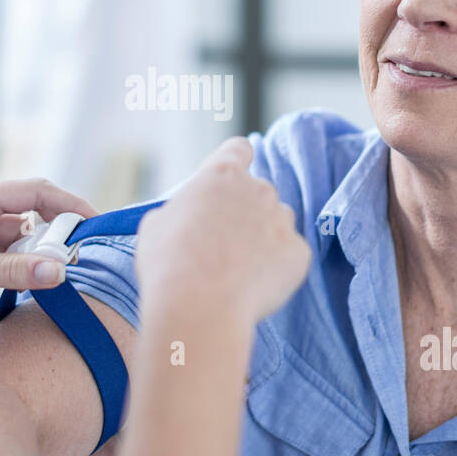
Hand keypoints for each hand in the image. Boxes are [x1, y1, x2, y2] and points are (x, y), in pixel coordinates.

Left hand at [0, 178, 97, 342]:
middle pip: (29, 213)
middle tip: (73, 262)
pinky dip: (14, 264)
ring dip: (31, 254)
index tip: (95, 224)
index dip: (69, 205)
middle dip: (54, 235)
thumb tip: (59, 271)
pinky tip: (19, 283)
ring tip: (45, 279)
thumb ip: (12, 272)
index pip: (36, 192)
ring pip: (15, 236)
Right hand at [134, 136, 310, 328]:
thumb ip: (183, 210)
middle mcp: (259, 189)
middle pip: (258, 192)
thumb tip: (190, 220)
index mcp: (222, 174)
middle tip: (222, 244)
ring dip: (263, 238)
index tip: (230, 180)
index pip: (239, 150)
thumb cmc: (170, 263)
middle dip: (244, 211)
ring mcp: (283, 220)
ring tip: (236, 270)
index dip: (235, 162)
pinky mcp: (299, 253)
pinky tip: (252, 286)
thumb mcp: (157, 224)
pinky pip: (289, 255)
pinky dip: (276, 268)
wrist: (198, 305)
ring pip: (277, 222)